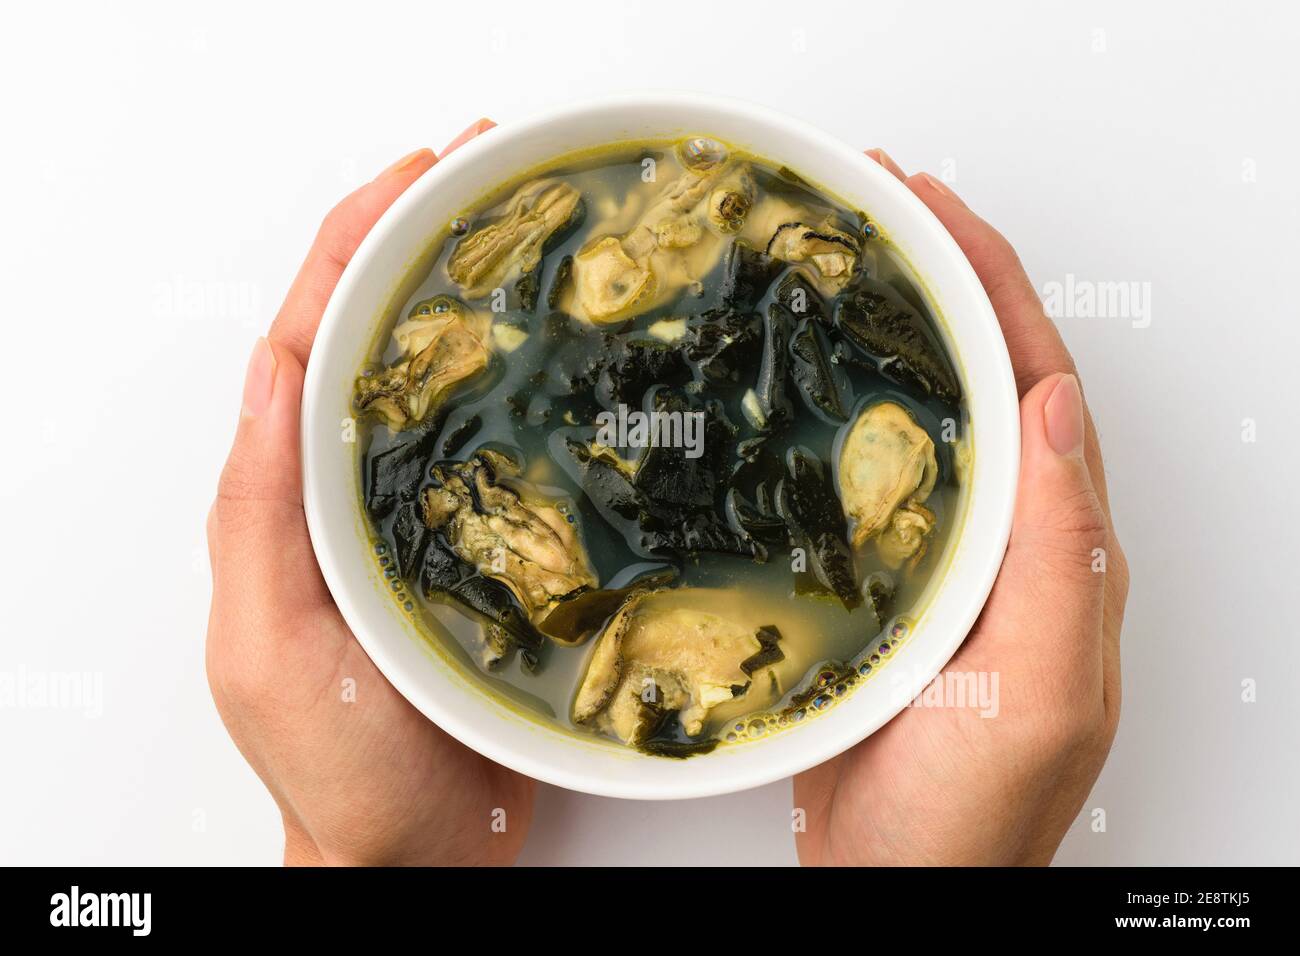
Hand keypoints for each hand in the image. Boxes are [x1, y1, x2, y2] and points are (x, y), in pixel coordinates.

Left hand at [206, 120, 535, 866]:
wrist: (413, 856)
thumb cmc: (338, 774)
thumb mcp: (265, 647)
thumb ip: (258, 520)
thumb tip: (269, 381)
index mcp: (287, 501)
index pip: (309, 340)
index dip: (350, 248)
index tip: (411, 180)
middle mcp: (351, 493)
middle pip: (374, 339)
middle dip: (416, 245)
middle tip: (482, 177)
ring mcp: (418, 516)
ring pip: (436, 382)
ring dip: (469, 301)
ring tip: (524, 238)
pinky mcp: (477, 549)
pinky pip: (492, 445)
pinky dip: (514, 384)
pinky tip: (557, 356)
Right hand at [795, 151, 1128, 865]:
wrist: (902, 889)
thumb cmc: (971, 814)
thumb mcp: (1038, 686)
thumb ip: (1061, 553)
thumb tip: (1060, 411)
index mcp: (1057, 548)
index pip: (1036, 379)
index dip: (991, 283)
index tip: (931, 209)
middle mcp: (1009, 541)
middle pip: (984, 378)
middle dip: (940, 280)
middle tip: (875, 208)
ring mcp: (946, 560)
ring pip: (927, 418)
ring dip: (892, 335)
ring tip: (838, 268)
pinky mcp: (887, 586)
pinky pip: (870, 475)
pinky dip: (843, 412)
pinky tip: (802, 390)